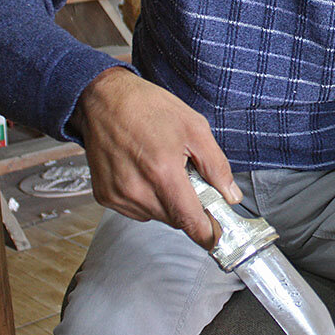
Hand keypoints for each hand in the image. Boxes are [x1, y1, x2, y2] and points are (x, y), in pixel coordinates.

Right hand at [70, 66, 238, 247]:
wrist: (103, 99)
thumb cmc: (148, 108)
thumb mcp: (195, 127)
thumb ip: (216, 166)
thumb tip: (231, 196)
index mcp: (162, 172)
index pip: (189, 222)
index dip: (207, 233)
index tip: (217, 235)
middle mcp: (137, 189)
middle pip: (175, 220)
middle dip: (187, 206)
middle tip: (186, 177)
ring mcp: (118, 195)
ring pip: (156, 216)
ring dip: (166, 202)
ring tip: (161, 168)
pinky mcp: (105, 196)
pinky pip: (136, 210)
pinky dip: (146, 198)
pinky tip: (143, 172)